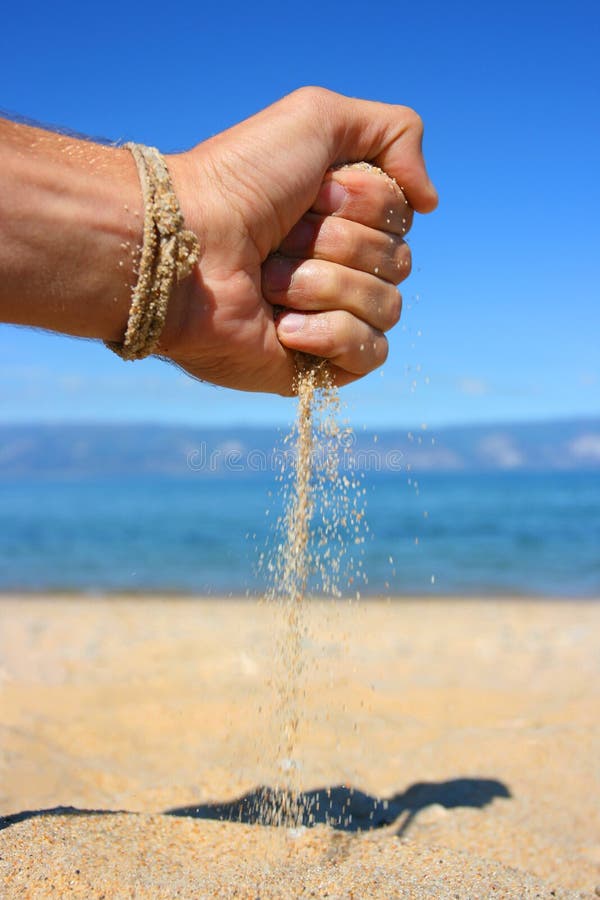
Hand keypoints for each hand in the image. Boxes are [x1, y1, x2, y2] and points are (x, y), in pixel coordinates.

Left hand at [163, 87, 436, 394]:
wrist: (184, 247)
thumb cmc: (240, 182)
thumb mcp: (319, 118)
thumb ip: (395, 132)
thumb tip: (432, 202)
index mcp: (344, 216)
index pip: (402, 216)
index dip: (361, 202)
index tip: (309, 194)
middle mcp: (341, 265)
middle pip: (400, 261)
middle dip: (336, 244)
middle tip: (279, 239)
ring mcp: (330, 317)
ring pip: (388, 305)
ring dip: (322, 284)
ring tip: (267, 283)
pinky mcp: (318, 365)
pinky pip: (371, 352)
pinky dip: (329, 334)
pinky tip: (283, 327)